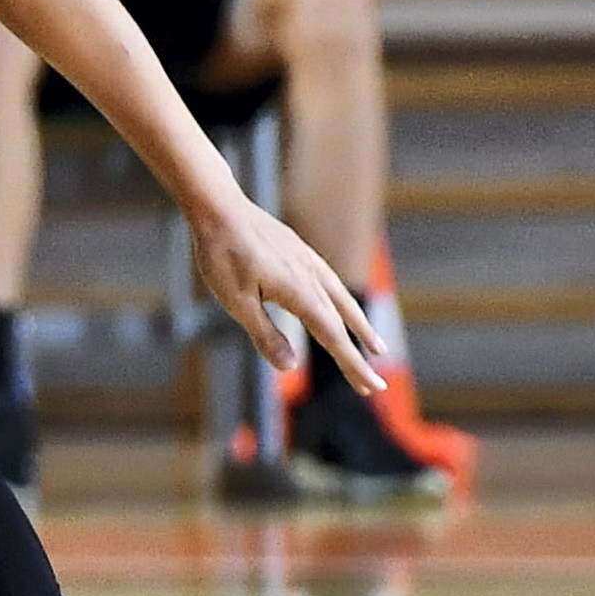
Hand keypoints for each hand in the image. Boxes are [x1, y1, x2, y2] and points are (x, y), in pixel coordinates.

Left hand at [191, 198, 386, 391]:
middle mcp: (311, 277)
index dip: (352, 364)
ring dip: (360, 326)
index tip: (371, 387)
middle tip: (374, 384)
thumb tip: (290, 368)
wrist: (218, 208)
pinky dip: (343, 301)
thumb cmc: (222, 256)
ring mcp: (308, 261)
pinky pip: (330, 282)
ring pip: (342, 300)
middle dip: (358, 355)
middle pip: (342, 323)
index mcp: (299, 292)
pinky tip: (340, 305)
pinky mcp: (299, 251)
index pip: (333, 337)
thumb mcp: (237, 303)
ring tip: (376, 346)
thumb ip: (265, 336)